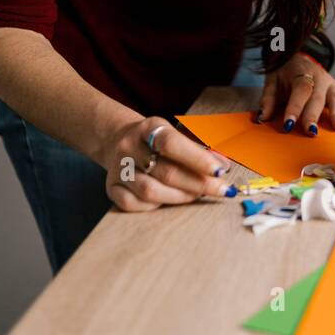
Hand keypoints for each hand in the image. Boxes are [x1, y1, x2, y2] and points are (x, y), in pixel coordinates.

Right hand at [103, 116, 233, 211]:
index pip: (172, 143)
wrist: (119, 140)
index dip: (197, 159)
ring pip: (150, 191)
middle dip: (199, 184)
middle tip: (221, 190)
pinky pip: (134, 204)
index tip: (220, 171)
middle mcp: (129, 147)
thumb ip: (199, 150)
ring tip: (198, 195)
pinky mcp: (111, 187)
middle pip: (166, 172)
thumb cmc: (157, 141)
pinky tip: (171, 200)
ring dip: (181, 197)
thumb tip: (223, 166)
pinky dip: (156, 206)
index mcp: (148, 128)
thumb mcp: (177, 135)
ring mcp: (118, 168)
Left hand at [257, 53, 334, 135]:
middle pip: (318, 98)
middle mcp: (319, 79)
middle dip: (314, 115)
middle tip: (311, 131)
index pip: (299, 91)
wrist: (298, 55)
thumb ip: (268, 99)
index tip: (288, 124)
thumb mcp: (272, 81)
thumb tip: (262, 117)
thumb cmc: (285, 71)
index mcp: (301, 74)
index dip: (294, 108)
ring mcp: (331, 84)